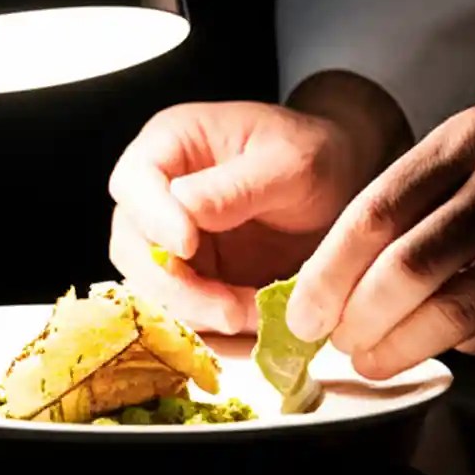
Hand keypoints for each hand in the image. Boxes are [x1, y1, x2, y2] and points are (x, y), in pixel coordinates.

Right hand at [108, 72, 410, 333]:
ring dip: (197, 313)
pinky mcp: (192, 280)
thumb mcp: (292, 163)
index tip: (189, 245)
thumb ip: (239, 186)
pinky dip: (214, 329)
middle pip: (132, 246)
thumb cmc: (317, 156)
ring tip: (253, 318)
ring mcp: (171, 242)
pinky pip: (186, 312)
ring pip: (153, 289)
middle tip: (227, 309)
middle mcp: (158, 196)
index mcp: (172, 145)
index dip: (152, 217)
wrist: (342, 187)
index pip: (134, 182)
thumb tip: (184, 209)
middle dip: (173, 285)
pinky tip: (254, 328)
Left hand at [286, 22, 474, 378]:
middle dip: (360, 320)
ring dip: (406, 346)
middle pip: (409, 269)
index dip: (328, 273)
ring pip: (460, 311)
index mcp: (471, 139)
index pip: (375, 213)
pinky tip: (453, 339)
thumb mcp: (474, 146)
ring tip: (375, 359)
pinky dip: (470, 343)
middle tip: (338, 344)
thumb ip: (410, 199)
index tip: (303, 312)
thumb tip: (333, 276)